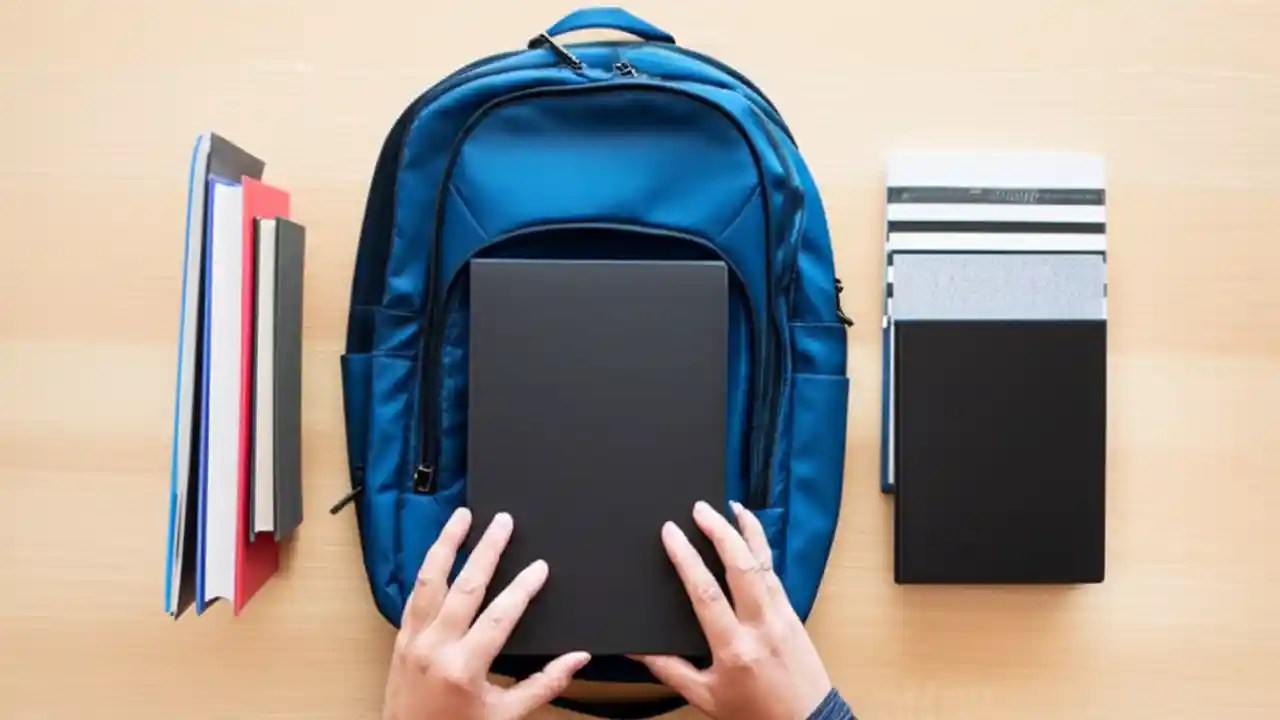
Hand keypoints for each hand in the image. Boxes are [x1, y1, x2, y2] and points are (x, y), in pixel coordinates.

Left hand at [383, 508, 590, 719]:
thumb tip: (577, 658)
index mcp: (464, 669)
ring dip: (446, 545)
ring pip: (429, 581)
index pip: (499, 617)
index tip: (540, 567)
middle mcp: (434, 649)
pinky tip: (439, 551)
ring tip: (461, 517)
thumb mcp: (505, 717)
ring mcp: (413, 641)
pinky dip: (428, 569)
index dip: (522, 589)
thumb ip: (543, 685)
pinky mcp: (400, 640)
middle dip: (487, 550)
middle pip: (465, 587)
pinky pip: (414, 595)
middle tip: (503, 522)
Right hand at [635, 501, 831, 719]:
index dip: (686, 558)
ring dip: (747, 531)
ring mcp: (781, 616)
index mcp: (734, 648)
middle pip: (741, 566)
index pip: (706, 592)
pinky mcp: (794, 614)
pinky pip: (776, 574)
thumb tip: (637, 650)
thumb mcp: (706, 698)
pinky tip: (753, 535)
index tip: (671, 532)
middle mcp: (760, 625)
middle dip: (720, 531)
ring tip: (731, 507)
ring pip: (764, 563)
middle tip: (701, 508)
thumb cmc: (756, 714)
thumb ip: (670, 671)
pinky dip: (763, 549)